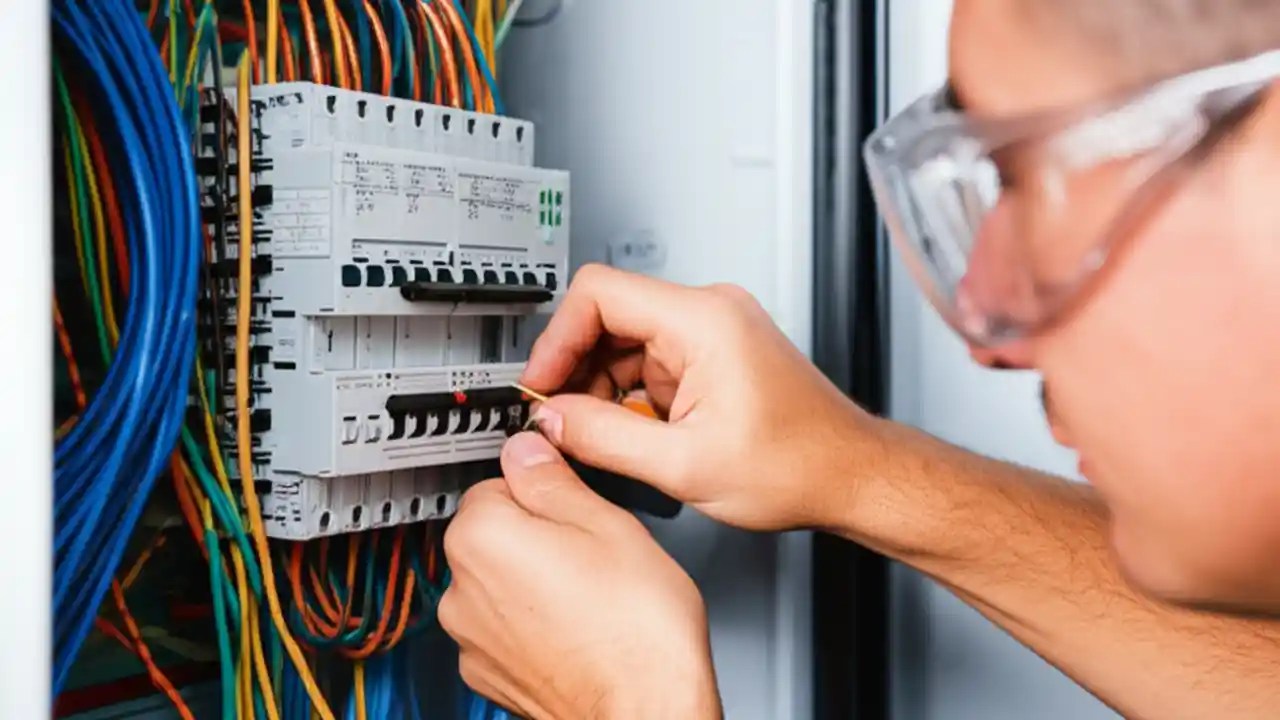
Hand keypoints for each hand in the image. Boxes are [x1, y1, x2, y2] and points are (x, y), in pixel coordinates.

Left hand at [439, 432, 721, 719]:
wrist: (647, 710)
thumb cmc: (637, 629)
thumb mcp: (607, 522)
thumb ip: (554, 479)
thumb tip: (527, 451)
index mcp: (482, 537)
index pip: (496, 481)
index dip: (544, 488)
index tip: (572, 500)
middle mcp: (462, 590)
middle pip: (493, 533)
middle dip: (535, 534)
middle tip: (591, 548)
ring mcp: (472, 639)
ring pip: (498, 582)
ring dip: (533, 580)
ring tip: (590, 591)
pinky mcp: (488, 675)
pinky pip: (503, 628)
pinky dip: (532, 623)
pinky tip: (578, 625)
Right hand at [521, 264, 874, 531]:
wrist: (848, 475)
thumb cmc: (797, 465)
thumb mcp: (683, 464)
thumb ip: (604, 438)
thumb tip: (551, 419)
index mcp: (704, 320)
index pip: (599, 292)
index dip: (558, 337)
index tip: (541, 380)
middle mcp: (708, 313)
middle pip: (608, 317)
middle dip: (576, 370)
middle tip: (558, 419)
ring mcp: (711, 332)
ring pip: (624, 343)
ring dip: (600, 388)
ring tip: (595, 437)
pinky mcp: (712, 356)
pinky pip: (648, 362)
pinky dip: (627, 397)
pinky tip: (627, 434)